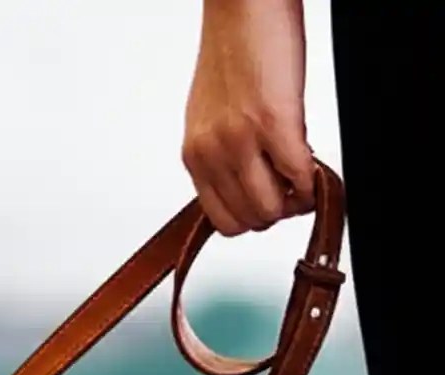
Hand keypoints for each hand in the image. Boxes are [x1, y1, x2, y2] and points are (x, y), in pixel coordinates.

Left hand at [182, 0, 314, 236]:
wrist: (241, 7)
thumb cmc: (232, 53)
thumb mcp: (211, 117)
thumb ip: (223, 154)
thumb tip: (249, 184)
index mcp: (194, 154)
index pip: (220, 218)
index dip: (253, 215)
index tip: (271, 198)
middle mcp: (211, 152)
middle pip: (249, 220)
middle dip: (279, 209)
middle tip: (293, 187)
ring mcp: (240, 140)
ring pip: (271, 209)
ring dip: (297, 200)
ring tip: (303, 174)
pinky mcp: (274, 122)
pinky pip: (299, 177)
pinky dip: (314, 179)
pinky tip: (313, 161)